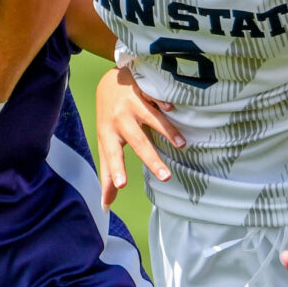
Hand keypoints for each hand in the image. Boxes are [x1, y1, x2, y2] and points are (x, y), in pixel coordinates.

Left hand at [94, 65, 179, 206]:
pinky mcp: (144, 87)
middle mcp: (120, 118)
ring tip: (182, 145)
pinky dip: (163, 100)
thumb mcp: (106, 144)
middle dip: (151, 159)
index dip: (117, 169)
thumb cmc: (110, 119)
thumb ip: (108, 172)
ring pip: (151, 117)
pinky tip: (172, 108)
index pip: (113, 155)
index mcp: (109, 134)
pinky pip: (154, 94)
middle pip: (137, 141)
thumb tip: (105, 205)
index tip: (121, 185)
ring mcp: (132, 102)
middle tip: (165, 177)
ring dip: (166, 131)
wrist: (110, 81)